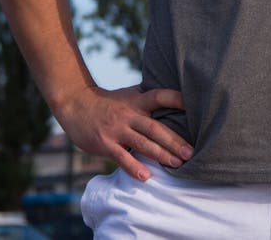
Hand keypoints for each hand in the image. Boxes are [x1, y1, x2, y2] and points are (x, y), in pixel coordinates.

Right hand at [56, 84, 193, 180]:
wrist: (76, 104)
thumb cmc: (108, 102)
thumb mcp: (129, 94)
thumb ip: (147, 97)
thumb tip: (173, 97)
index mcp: (138, 100)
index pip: (160, 96)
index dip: (176, 99)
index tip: (194, 107)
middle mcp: (129, 114)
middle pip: (155, 127)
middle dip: (174, 141)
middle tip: (191, 152)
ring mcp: (117, 129)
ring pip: (142, 143)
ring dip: (161, 154)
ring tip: (177, 163)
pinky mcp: (105, 143)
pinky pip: (122, 157)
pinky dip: (134, 167)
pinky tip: (147, 176)